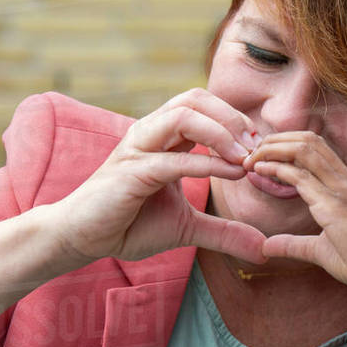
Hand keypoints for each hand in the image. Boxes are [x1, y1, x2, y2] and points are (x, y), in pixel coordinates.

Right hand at [48, 88, 266, 263]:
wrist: (83, 238)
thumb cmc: (129, 225)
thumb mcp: (188, 228)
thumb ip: (224, 232)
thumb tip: (262, 249)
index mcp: (162, 137)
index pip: (203, 106)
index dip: (236, 120)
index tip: (261, 148)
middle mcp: (150, 133)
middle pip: (195, 98)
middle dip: (232, 117)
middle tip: (258, 146)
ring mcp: (139, 148)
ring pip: (184, 115)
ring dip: (222, 132)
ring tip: (247, 158)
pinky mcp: (132, 172)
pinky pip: (174, 158)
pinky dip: (208, 162)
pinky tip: (232, 173)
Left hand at [244, 132, 346, 297]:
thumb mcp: (320, 249)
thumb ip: (294, 244)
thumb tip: (267, 247)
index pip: (316, 148)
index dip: (287, 145)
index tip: (263, 156)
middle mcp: (346, 179)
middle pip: (308, 140)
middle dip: (276, 140)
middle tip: (252, 153)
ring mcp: (342, 189)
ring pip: (304, 150)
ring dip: (273, 149)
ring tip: (251, 158)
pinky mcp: (334, 205)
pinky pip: (300, 177)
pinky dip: (276, 168)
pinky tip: (259, 170)